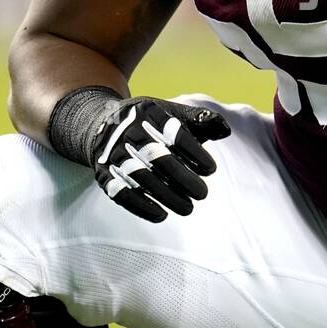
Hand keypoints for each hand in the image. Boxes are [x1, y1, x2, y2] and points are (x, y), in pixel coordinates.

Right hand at [87, 96, 230, 220]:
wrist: (101, 124)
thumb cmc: (149, 122)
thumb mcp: (171, 113)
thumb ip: (199, 120)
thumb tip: (225, 130)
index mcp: (149, 112)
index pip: (174, 134)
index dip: (195, 153)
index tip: (211, 170)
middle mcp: (128, 130)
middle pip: (158, 157)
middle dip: (183, 179)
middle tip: (202, 194)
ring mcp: (113, 152)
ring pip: (141, 177)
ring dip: (166, 196)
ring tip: (188, 208)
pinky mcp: (103, 172)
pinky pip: (120, 192)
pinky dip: (141, 206)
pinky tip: (161, 215)